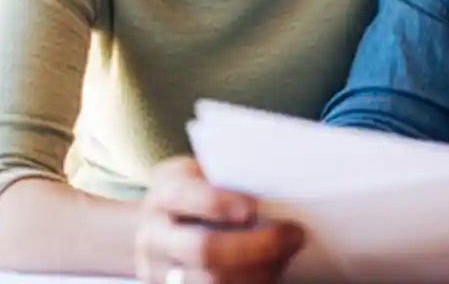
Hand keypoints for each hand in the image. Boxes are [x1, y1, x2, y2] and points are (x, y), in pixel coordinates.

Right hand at [135, 157, 304, 283]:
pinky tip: (272, 269)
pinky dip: (253, 282)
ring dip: (260, 270)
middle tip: (294, 234)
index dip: (218, 204)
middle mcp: (154, 237)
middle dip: (256, 245)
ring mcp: (161, 273)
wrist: (163, 229)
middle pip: (204, 250)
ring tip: (288, 252)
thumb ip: (229, 178)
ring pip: (212, 282)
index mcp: (163, 195)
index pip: (185, 197)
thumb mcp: (202, 174)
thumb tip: (278, 188)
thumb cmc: (198, 193)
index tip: (253, 208)